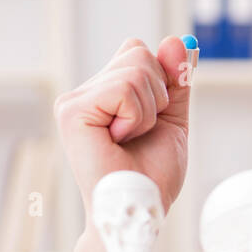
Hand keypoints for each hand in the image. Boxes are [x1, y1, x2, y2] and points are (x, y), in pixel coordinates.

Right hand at [54, 36, 192, 226]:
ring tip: (129, 140)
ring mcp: (73, 101)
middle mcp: (84, 93)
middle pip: (138, 52)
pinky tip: (119, 141)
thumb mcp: (172, 120)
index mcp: (103, 93)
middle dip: (158, 96)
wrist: (138, 209)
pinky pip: (125, 89)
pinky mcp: (72, 111)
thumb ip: (176, 81)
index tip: (154, 118)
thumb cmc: (152, 176)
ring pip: (136, 70)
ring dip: (148, 112)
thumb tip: (180, 42)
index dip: (161, 80)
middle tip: (140, 134)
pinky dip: (137, 118)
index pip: (138, 50)